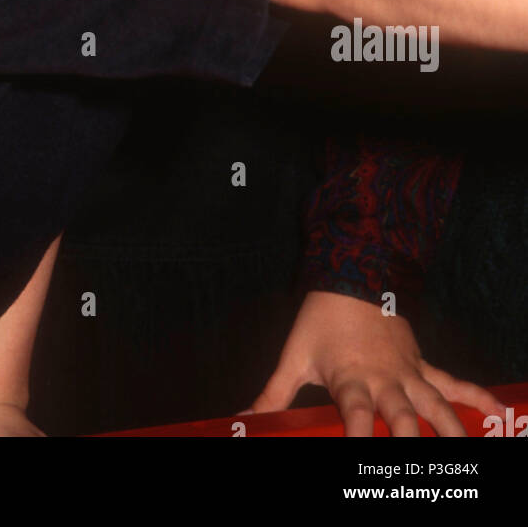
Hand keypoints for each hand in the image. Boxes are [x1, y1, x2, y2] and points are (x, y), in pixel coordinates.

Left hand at [248, 290, 504, 436]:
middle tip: (419, 470)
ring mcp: (407, 372)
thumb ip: (273, 393)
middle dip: (411, 445)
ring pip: (435, 404)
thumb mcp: (294, 356)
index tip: (362, 460)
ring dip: (450, 429)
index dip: (360, 439)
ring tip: (464, 454)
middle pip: (403, 417)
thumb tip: (246, 418)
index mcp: (351, 380)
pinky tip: (497, 411)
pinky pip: (451, 381)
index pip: (357, 416)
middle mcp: (384, 380)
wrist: (351, 272)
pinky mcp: (420, 363)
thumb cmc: (321, 318)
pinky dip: (475, 395)